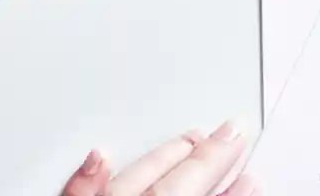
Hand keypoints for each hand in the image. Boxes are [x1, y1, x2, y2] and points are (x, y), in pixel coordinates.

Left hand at [61, 121, 257, 195]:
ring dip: (163, 156)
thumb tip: (247, 184)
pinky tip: (98, 155)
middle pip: (170, 182)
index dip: (223, 165)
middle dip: (205, 155)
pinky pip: (73, 195)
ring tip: (190, 137)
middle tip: (230, 130)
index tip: (245, 153)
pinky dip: (86, 177)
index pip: (196, 186)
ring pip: (130, 180)